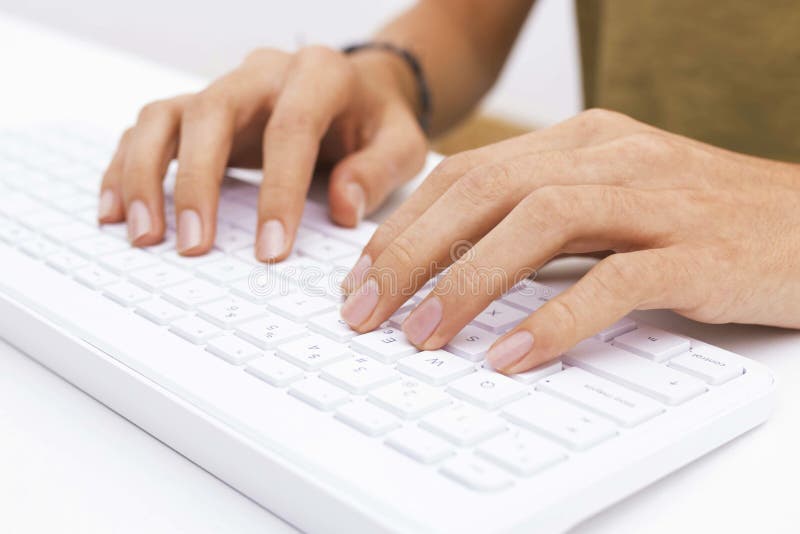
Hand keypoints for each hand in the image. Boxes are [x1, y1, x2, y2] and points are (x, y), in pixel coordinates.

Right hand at [97, 46, 426, 259]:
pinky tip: (117, 211)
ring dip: (145, 175)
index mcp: (319, 74)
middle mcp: (262, 73)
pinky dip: (126, 168)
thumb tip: (341, 207)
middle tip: (193, 246)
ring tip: (143, 235)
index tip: (273, 249)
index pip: (290, 128)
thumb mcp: (402, 143)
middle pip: (211, 112)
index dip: (279, 191)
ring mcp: (224, 88)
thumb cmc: (375, 120)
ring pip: (165, 116)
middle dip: (197, 183)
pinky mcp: (199, 110)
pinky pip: (149, 130)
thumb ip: (378, 170)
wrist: (356, 90)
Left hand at [339, 109, 799, 372]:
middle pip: (485, 192)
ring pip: (538, 223)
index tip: (363, 276)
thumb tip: (454, 258)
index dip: (405, 225)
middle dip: (412, 253)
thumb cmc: (701, 217)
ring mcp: (656, 199)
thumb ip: (539, 216)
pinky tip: (512, 356)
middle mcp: (611, 156)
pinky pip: (615, 280)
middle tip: (368, 312)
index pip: (467, 173)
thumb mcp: (609, 198)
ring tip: (423, 337)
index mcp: (581, 141)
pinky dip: (556, 319)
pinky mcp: (698, 252)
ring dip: (468, 283)